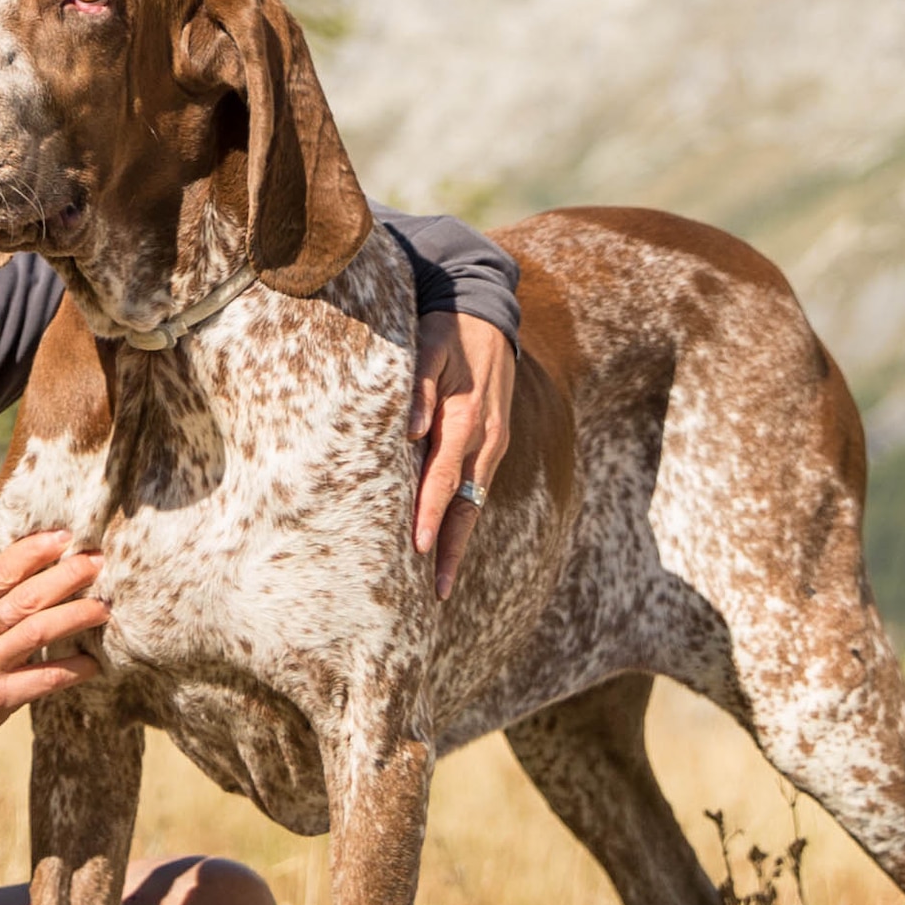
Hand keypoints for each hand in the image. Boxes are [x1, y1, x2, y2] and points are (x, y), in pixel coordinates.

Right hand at [0, 530, 111, 757]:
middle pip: (27, 597)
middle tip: (97, 563)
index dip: (35, 551)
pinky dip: (73, 670)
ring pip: (40, 632)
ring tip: (103, 608)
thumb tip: (21, 576)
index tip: (64, 537)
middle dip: (67, 577)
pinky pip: (44, 680)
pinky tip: (93, 663)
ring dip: (77, 616)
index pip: (0, 571)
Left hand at [411, 315, 517, 595]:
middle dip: (453, 549)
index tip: (421, 548)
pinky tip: (450, 538)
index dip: (432, 514)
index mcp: (467, 419)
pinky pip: (476, 487)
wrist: (486, 312)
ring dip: (460, 539)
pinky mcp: (492, 441)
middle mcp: (486, 438)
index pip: (445, 477)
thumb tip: (410, 432)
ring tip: (442, 581)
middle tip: (439, 592)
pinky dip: (465, 516)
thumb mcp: (429, 347)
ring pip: (475, 501)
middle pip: (468, 504)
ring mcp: (493, 442)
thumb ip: (419, 389)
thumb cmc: (447, 330)